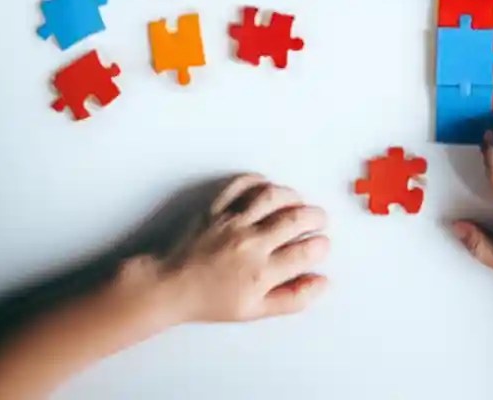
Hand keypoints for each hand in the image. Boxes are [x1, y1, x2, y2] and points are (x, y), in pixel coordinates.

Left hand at [156, 174, 329, 322]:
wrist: (169, 287)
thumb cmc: (211, 301)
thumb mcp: (255, 311)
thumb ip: (293, 298)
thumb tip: (323, 282)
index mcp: (261, 272)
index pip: (307, 251)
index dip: (321, 246)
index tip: (321, 245)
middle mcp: (250, 243)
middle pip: (296, 219)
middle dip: (316, 217)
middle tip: (318, 221)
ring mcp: (231, 222)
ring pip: (273, 196)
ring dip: (293, 196)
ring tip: (299, 202)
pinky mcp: (215, 208)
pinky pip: (241, 184)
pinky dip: (259, 181)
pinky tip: (268, 188)